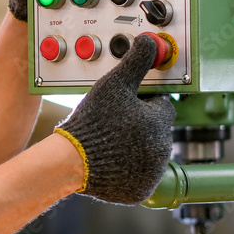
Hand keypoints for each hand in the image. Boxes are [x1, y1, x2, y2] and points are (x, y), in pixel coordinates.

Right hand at [54, 35, 174, 204]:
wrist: (71, 160)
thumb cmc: (91, 122)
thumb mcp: (113, 84)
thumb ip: (135, 61)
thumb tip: (151, 42)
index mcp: (159, 122)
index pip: (162, 105)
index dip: (144, 101)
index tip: (128, 103)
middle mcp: (162, 150)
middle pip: (157, 130)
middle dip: (141, 125)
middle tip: (116, 123)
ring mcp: (152, 173)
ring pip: (150, 154)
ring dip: (137, 148)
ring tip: (112, 142)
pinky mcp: (141, 191)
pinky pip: (141, 177)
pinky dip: (131, 171)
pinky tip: (113, 161)